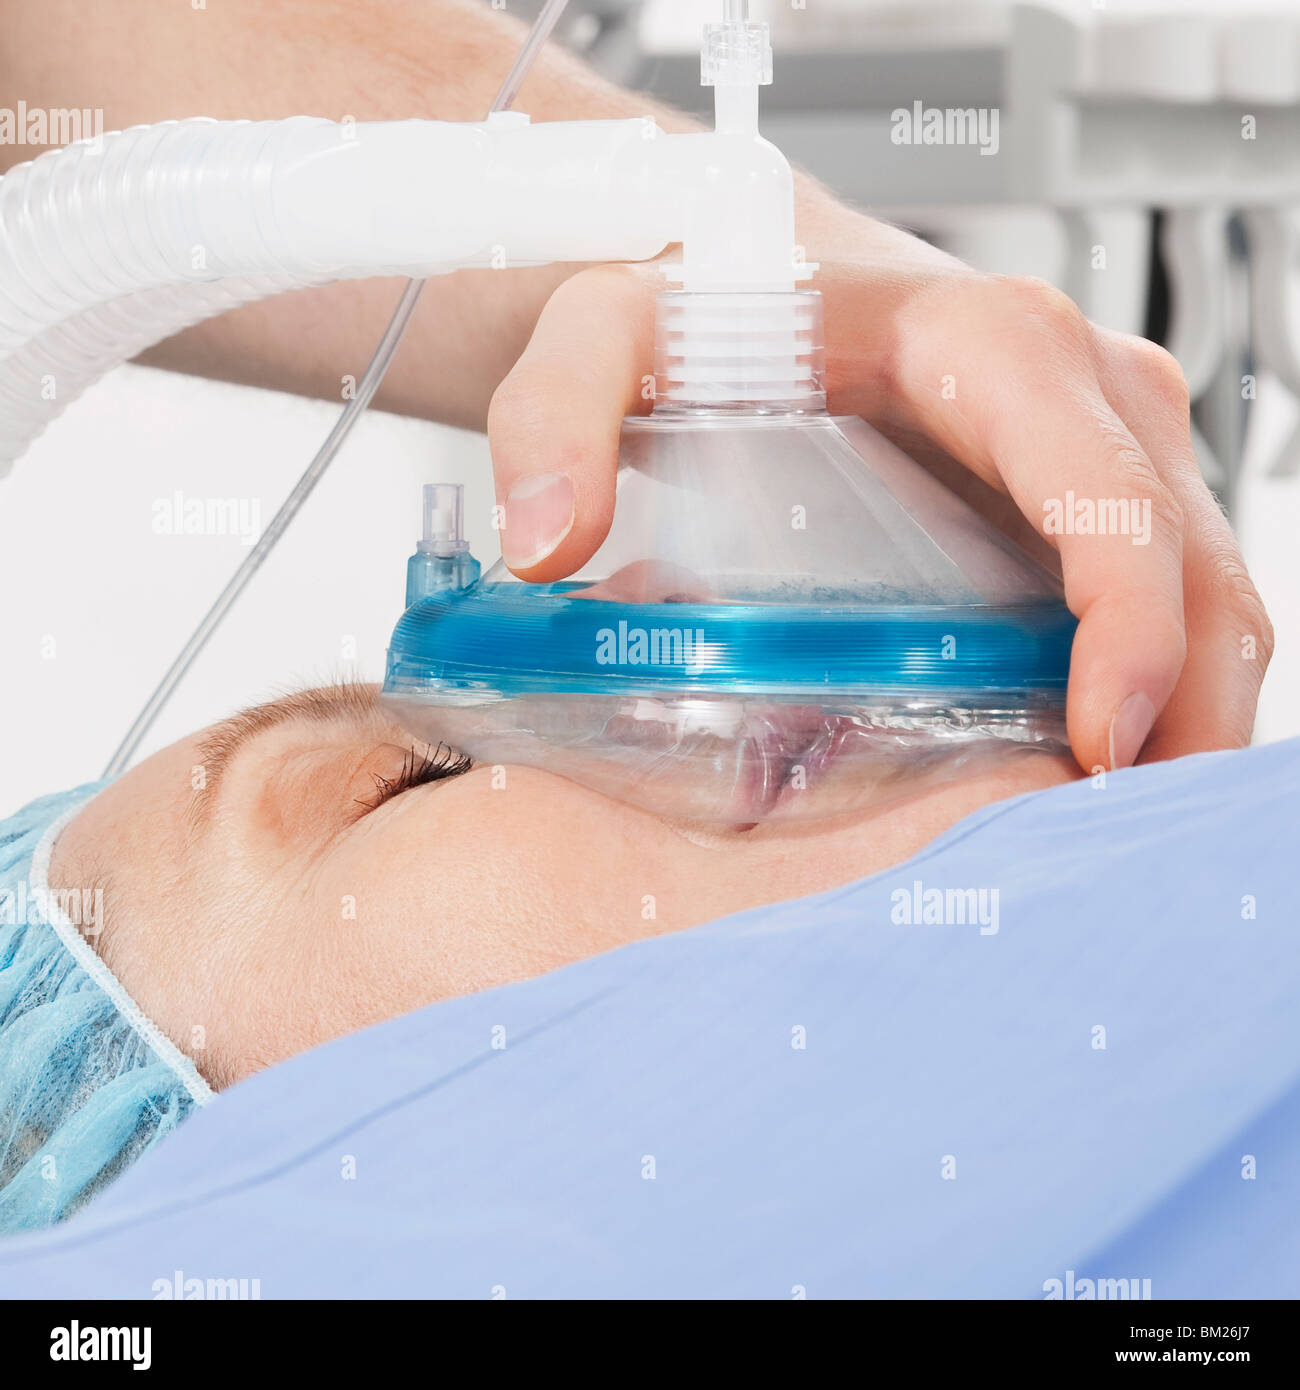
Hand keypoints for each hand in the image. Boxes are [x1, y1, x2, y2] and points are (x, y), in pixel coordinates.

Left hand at [486, 205, 1272, 775]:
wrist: (753, 276)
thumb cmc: (707, 303)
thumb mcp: (606, 336)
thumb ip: (555, 417)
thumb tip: (549, 544)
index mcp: (990, 344)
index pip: (1107, 496)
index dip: (1129, 627)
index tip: (1097, 744)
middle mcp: (1077, 391)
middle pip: (1192, 566)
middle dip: (1180, 710)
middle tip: (1110, 841)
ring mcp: (1097, 445)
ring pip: (1202, 592)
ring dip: (1181, 714)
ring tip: (1109, 828)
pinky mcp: (1084, 493)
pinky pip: (1164, 596)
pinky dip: (1154, 686)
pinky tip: (1089, 766)